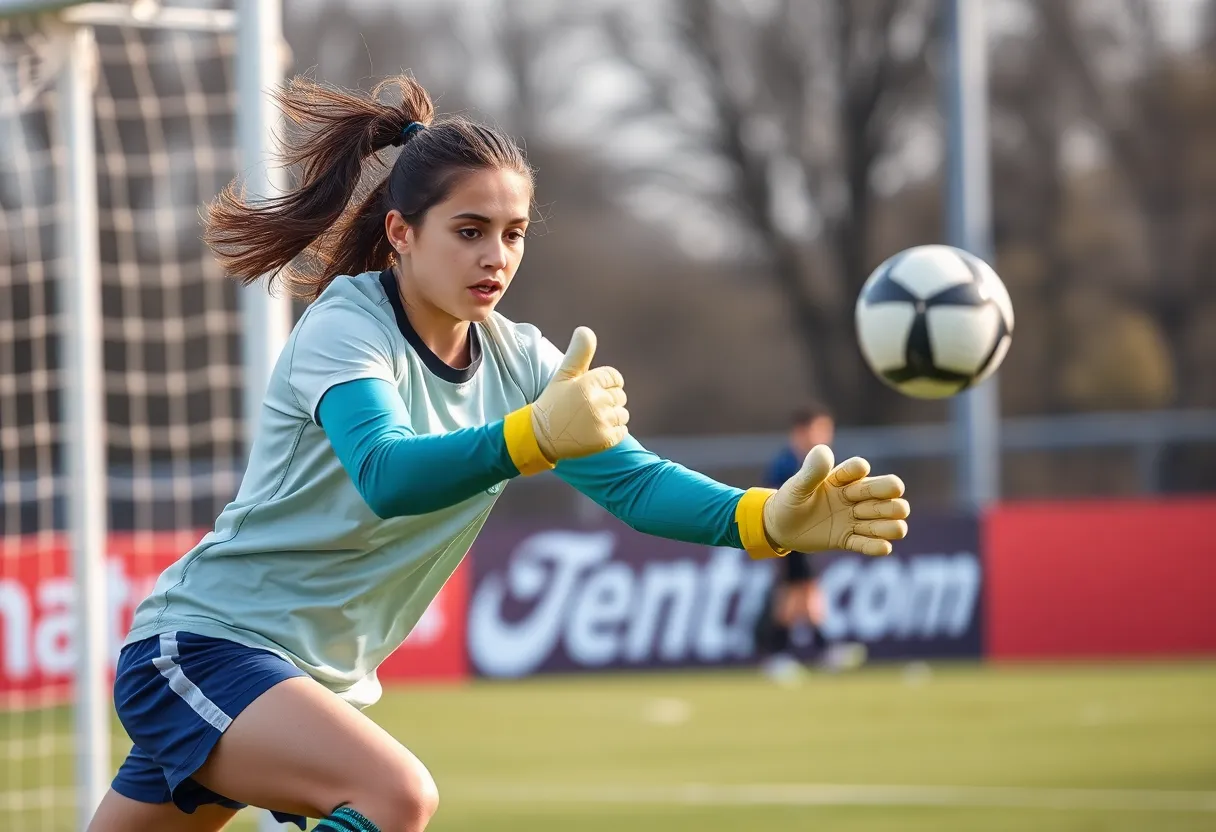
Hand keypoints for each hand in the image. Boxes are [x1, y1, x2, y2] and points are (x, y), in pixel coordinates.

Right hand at [530, 327, 628, 461]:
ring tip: (590, 420)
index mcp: (588, 383)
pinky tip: (594, 431)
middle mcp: (597, 402)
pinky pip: (622, 430)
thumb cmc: (553, 402)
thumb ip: (579, 353)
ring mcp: (602, 422)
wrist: (540, 437)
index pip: (614, 377)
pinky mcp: (605, 439)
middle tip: (587, 407)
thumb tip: (585, 329)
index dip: (605, 383)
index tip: (592, 391)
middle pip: (620, 396)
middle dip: (608, 399)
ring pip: (623, 413)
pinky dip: (613, 431)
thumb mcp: (563, 375)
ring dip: (611, 416)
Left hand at [762, 445, 909, 556]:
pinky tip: (883, 547)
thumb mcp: (797, 486)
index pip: (859, 470)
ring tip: (890, 529)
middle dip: (889, 503)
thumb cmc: (789, 501)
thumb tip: (824, 449)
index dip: (859, 474)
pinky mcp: (846, 539)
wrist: (779, 526)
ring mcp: (852, 520)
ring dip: (891, 526)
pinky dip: (876, 546)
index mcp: (841, 479)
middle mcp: (853, 498)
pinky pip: (867, 545)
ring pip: (885, 522)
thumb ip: (812, 471)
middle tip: (870, 510)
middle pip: (886, 496)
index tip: (854, 477)